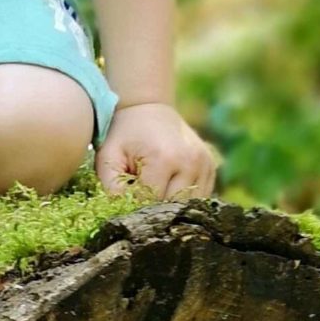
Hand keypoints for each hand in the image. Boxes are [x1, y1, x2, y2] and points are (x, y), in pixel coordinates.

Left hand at [96, 103, 218, 200]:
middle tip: (138, 194)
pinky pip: (199, 197)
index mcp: (164, 159)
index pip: (150, 203)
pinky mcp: (211, 168)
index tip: (125, 198)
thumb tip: (122, 213)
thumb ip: (112, 187)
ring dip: (170, 206)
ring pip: (187, 206)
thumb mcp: (108, 157)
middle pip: (171, 207)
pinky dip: (183, 199)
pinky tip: (168, 187)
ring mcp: (205, 165)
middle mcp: (190, 162)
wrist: (148, 107)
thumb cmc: (123, 134)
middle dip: (153, 208)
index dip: (135, 207)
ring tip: (154, 189)